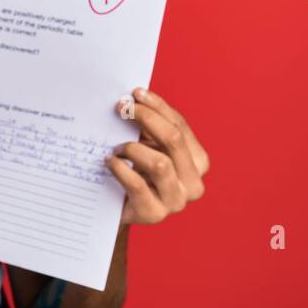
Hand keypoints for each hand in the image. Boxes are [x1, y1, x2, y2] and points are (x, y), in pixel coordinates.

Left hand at [105, 87, 208, 224]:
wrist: (116, 210)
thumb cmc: (134, 173)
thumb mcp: (147, 147)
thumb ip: (148, 127)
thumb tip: (133, 98)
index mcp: (198, 161)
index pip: (180, 126)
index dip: (158, 107)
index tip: (135, 93)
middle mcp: (194, 183)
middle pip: (173, 139)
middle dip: (146, 118)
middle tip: (121, 108)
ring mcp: (176, 201)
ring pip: (160, 163)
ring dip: (133, 149)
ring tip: (116, 147)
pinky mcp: (154, 214)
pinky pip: (138, 185)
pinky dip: (120, 169)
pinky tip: (109, 161)